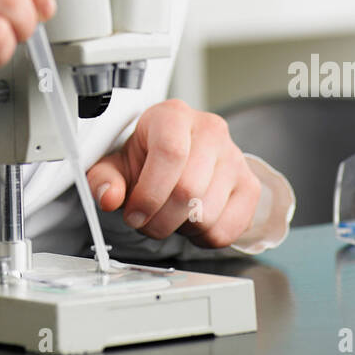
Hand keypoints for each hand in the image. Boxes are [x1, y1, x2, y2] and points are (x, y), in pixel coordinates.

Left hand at [87, 98, 262, 248]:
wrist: (179, 157)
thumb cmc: (148, 157)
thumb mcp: (117, 163)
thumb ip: (104, 179)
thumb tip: (108, 197)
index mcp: (173, 116)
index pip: (170, 153)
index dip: (149, 193)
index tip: (134, 214)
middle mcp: (210, 130)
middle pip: (189, 189)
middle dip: (160, 219)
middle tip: (146, 221)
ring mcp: (235, 157)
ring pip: (207, 214)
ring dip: (180, 228)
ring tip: (170, 214)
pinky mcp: (250, 185)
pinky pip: (227, 230)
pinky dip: (203, 237)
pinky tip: (191, 220)